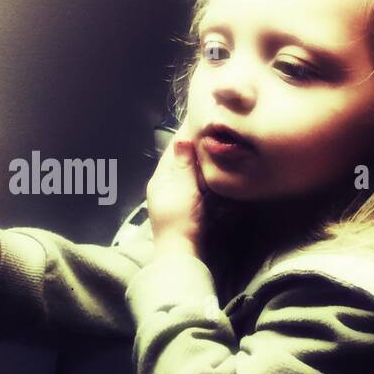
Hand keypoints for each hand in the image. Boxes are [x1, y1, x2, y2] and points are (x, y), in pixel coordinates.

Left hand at [146, 126, 207, 257]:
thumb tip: (181, 139)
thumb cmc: (181, 222)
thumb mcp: (183, 190)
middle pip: (179, 160)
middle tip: (210, 128)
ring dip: (198, 160)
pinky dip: (202, 176)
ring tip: (214, 144)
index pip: (172, 150)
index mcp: (159, 180)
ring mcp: (175, 199)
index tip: (198, 117)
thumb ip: (183, 165)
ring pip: (187, 172)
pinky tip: (213, 171)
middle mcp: (164, 187)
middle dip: (193, 145)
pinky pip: (194, 186)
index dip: (185, 134)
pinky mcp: (185, 209)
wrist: (182, 257)